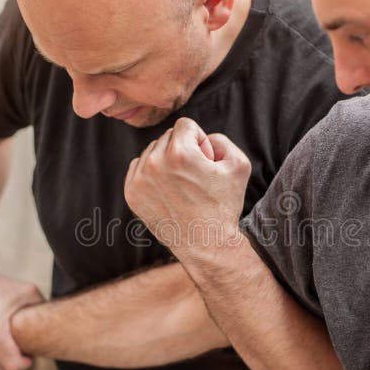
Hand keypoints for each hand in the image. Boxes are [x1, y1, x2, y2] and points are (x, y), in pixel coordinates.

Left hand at [124, 117, 251, 257]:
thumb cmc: (223, 206)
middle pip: (167, 136)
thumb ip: (221, 140)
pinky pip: (139, 167)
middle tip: (195, 176)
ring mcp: (139, 180)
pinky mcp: (131, 193)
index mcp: (179, 153)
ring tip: (182, 185)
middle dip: (183, 150)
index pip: (185, 125)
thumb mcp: (239, 165)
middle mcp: (154, 163)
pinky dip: (152, 173)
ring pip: (152, 151)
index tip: (206, 162)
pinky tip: (168, 190)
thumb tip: (201, 138)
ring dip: (167, 161)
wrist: (205, 245)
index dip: (200, 141)